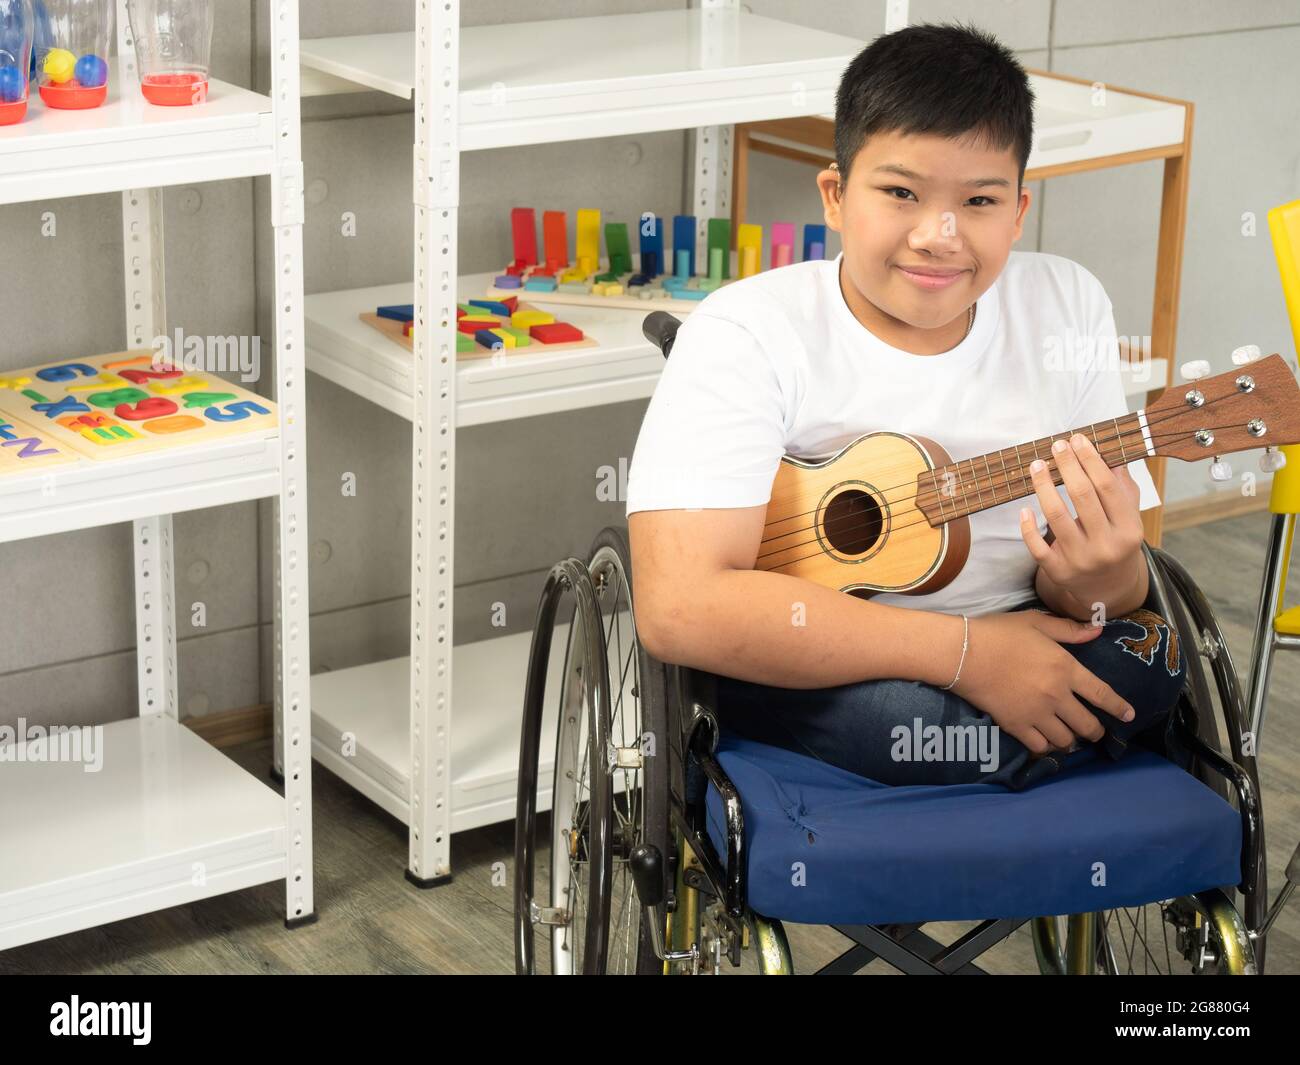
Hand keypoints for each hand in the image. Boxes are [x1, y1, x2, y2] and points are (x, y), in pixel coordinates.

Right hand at [949, 610, 1135, 754]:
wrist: (963, 653)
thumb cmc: (999, 633)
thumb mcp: (1035, 623)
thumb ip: (1068, 630)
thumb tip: (1097, 631)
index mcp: (1066, 668)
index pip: (1102, 694)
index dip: (1119, 707)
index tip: (1129, 715)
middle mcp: (1057, 695)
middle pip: (1087, 724)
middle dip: (1095, 731)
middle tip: (1094, 731)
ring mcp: (1037, 713)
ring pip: (1065, 739)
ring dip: (1071, 740)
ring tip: (1069, 738)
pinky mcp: (1016, 725)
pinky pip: (1040, 746)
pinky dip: (1046, 747)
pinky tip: (1045, 742)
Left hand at [1018, 433, 1143, 605]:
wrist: (1109, 588)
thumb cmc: (1117, 541)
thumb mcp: (1129, 517)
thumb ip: (1123, 488)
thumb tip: (1111, 453)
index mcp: (1129, 529)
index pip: (1107, 486)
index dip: (1090, 459)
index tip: (1077, 440)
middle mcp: (1106, 545)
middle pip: (1082, 496)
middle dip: (1067, 466)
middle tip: (1056, 446)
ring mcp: (1080, 560)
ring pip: (1056, 516)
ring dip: (1043, 486)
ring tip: (1036, 465)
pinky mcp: (1058, 571)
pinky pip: (1037, 546)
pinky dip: (1028, 526)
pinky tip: (1024, 508)